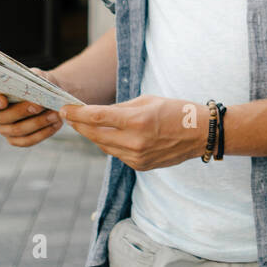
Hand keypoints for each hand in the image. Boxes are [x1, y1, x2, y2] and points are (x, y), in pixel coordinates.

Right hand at [0, 68, 65, 146]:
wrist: (50, 95)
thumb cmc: (38, 83)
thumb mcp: (35, 75)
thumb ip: (31, 78)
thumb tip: (33, 84)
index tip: (3, 100)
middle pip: (2, 118)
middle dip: (22, 111)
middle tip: (40, 105)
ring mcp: (4, 130)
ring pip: (17, 131)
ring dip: (37, 123)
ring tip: (54, 114)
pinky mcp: (17, 140)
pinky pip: (27, 141)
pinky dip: (43, 133)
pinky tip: (55, 124)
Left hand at [60, 95, 205, 170]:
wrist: (201, 133)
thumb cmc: (177, 111)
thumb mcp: (148, 101)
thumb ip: (121, 109)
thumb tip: (99, 113)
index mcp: (136, 121)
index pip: (96, 117)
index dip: (77, 113)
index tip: (65, 108)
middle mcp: (134, 141)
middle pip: (95, 134)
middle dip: (80, 125)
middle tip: (71, 116)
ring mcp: (137, 157)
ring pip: (104, 146)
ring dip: (94, 135)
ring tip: (88, 125)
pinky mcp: (140, 166)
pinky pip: (117, 154)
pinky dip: (112, 144)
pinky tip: (113, 136)